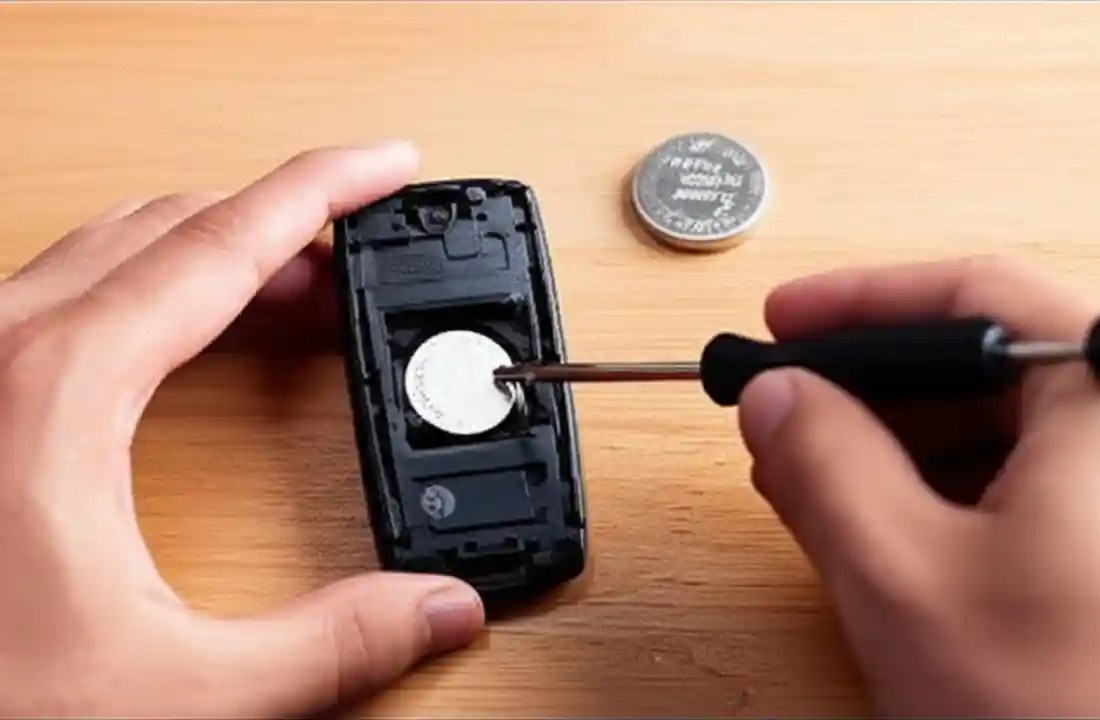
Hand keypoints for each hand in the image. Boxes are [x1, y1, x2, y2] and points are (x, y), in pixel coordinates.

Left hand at [0, 142, 484, 716]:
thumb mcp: (175, 688)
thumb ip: (329, 644)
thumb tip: (439, 608)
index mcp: (62, 383)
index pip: (227, 242)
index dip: (326, 190)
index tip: (388, 164)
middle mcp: (5, 348)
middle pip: (176, 227)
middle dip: (286, 222)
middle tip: (368, 245)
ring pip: (117, 249)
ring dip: (220, 249)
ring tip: (301, 284)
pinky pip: (73, 291)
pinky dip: (157, 285)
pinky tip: (191, 333)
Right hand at [738, 257, 1099, 716]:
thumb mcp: (905, 582)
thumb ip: (824, 464)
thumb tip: (778, 397)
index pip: (976, 293)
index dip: (861, 302)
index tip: (790, 322)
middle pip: (1006, 362)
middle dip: (885, 393)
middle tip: (800, 418)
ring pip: (1040, 428)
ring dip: (930, 449)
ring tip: (845, 493)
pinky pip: (1080, 484)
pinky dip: (991, 493)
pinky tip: (926, 537)